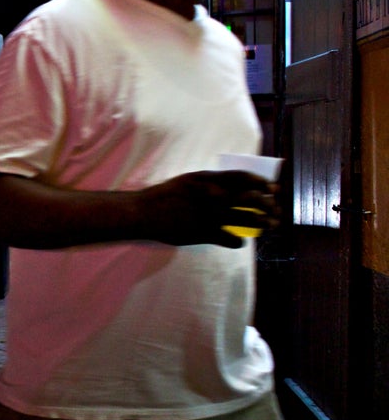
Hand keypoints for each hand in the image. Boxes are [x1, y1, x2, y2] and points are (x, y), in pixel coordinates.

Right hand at [137, 170, 280, 247]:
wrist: (144, 213)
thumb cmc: (166, 195)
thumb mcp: (190, 180)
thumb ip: (211, 182)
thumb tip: (233, 187)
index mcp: (209, 180)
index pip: (244, 178)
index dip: (263, 183)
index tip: (273, 189)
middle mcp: (213, 196)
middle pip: (252, 198)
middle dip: (269, 205)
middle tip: (276, 210)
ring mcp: (210, 216)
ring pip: (248, 219)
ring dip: (263, 223)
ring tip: (270, 225)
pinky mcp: (205, 233)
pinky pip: (231, 239)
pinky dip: (239, 241)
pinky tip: (239, 241)